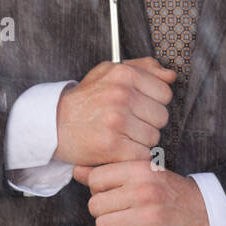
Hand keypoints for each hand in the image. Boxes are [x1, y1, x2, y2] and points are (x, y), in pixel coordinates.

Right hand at [53, 57, 176, 166]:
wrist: (55, 125)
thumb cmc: (87, 98)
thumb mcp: (110, 72)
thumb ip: (143, 68)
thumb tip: (171, 76)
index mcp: (124, 74)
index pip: (165, 93)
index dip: (154, 102)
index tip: (139, 106)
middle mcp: (121, 95)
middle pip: (162, 117)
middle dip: (149, 122)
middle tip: (129, 123)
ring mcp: (116, 121)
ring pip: (153, 138)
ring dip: (141, 141)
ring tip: (123, 135)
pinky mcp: (112, 146)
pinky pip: (142, 155)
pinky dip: (133, 156)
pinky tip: (120, 149)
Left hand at [73, 159, 212, 225]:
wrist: (209, 217)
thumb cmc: (175, 195)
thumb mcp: (147, 173)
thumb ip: (112, 171)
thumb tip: (78, 169)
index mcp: (141, 170)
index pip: (96, 178)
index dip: (98, 189)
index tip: (110, 194)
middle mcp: (143, 191)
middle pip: (95, 205)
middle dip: (102, 212)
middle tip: (117, 213)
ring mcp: (146, 218)